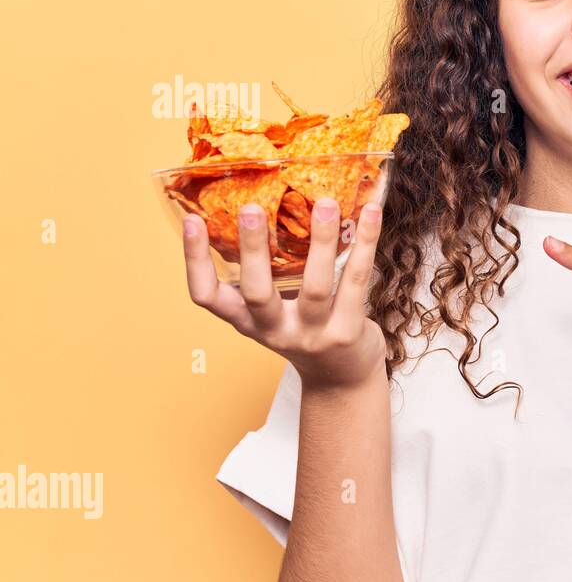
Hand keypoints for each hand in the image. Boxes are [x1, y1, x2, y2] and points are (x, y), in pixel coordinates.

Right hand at [181, 197, 386, 390]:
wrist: (343, 378)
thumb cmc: (306, 330)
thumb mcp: (276, 310)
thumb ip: (270, 273)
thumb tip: (272, 204)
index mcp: (248, 321)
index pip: (207, 297)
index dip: (195, 261)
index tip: (192, 220)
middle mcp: (275, 331)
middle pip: (258, 293)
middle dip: (253, 250)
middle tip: (252, 208)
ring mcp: (313, 334)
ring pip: (316, 286)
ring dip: (321, 240)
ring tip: (324, 203)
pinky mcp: (348, 332)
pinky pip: (357, 282)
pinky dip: (365, 245)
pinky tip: (371, 214)